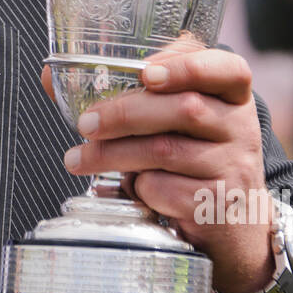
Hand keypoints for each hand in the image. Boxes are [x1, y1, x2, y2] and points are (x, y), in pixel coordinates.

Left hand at [42, 37, 275, 292]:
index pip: (228, 69)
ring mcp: (233, 168)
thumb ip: (128, 95)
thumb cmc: (190, 161)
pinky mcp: (217, 205)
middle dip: (125, 113)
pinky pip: (166, 189)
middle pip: (185, 109)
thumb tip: (53, 77)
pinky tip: (128, 189)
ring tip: (79, 158)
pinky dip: (138, 188)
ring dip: (113, 154)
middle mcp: (240, 128)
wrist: (231, 226)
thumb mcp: (174, 124)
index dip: (187, 66)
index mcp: (232, 97)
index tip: (146, 74)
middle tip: (85, 124)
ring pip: (165, 151)